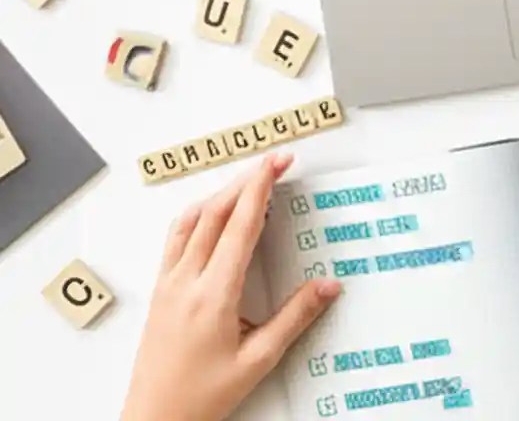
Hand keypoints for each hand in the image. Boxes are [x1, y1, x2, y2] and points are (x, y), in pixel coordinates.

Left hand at [122, 154, 341, 420]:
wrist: (154, 419)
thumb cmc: (200, 396)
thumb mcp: (258, 359)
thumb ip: (295, 318)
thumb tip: (327, 287)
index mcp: (213, 295)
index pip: (240, 225)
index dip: (260, 188)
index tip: (276, 163)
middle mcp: (185, 282)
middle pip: (215, 213)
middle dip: (246, 180)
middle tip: (274, 161)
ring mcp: (167, 284)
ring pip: (191, 221)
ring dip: (220, 194)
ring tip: (246, 181)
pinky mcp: (159, 291)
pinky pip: (176, 239)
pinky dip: (198, 215)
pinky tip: (210, 216)